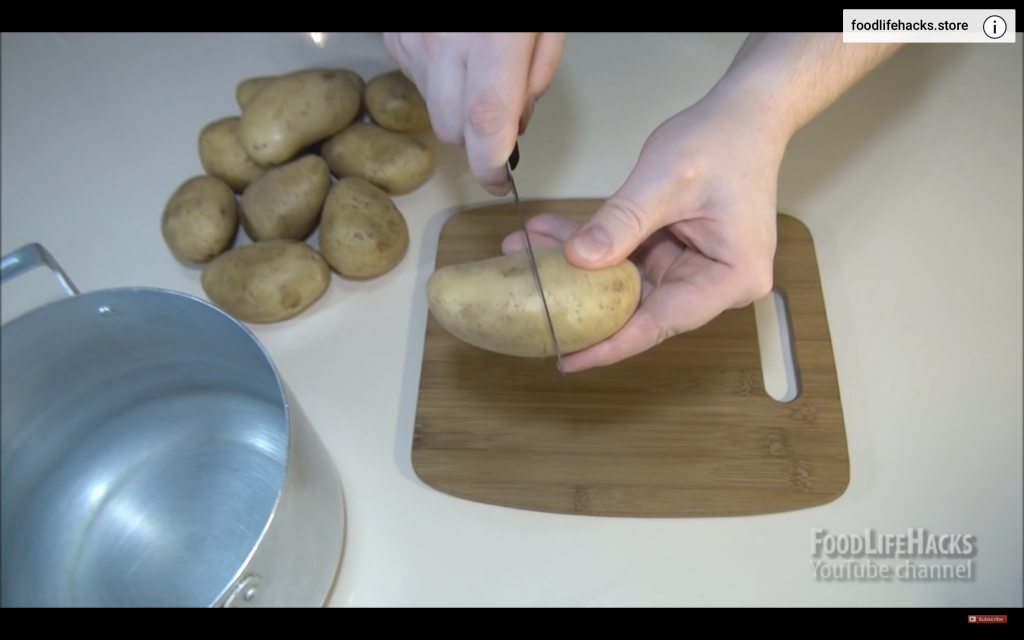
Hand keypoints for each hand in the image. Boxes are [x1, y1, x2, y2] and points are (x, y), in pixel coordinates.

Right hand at [383, 32, 565, 194]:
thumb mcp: (547, 23)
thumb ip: (537, 75)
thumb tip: (516, 123)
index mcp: (494, 37)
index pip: (486, 124)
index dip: (491, 165)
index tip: (500, 182)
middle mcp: (444, 42)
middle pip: (452, 128)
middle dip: (477, 136)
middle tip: (502, 106)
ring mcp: (414, 38)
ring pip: (431, 107)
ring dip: (455, 105)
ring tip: (478, 65)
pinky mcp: (396, 34)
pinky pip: (414, 78)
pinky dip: (436, 78)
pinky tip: (455, 50)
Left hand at [501, 89, 789, 371]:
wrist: (745, 113)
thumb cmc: (724, 141)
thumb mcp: (665, 180)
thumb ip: (621, 222)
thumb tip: (577, 260)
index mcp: (730, 279)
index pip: (660, 323)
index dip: (609, 345)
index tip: (567, 360)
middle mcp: (715, 283)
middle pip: (639, 308)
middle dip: (580, 300)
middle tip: (529, 300)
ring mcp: (693, 268)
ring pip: (624, 283)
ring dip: (577, 268)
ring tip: (525, 255)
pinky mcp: (675, 251)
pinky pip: (626, 256)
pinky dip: (591, 245)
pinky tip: (547, 236)